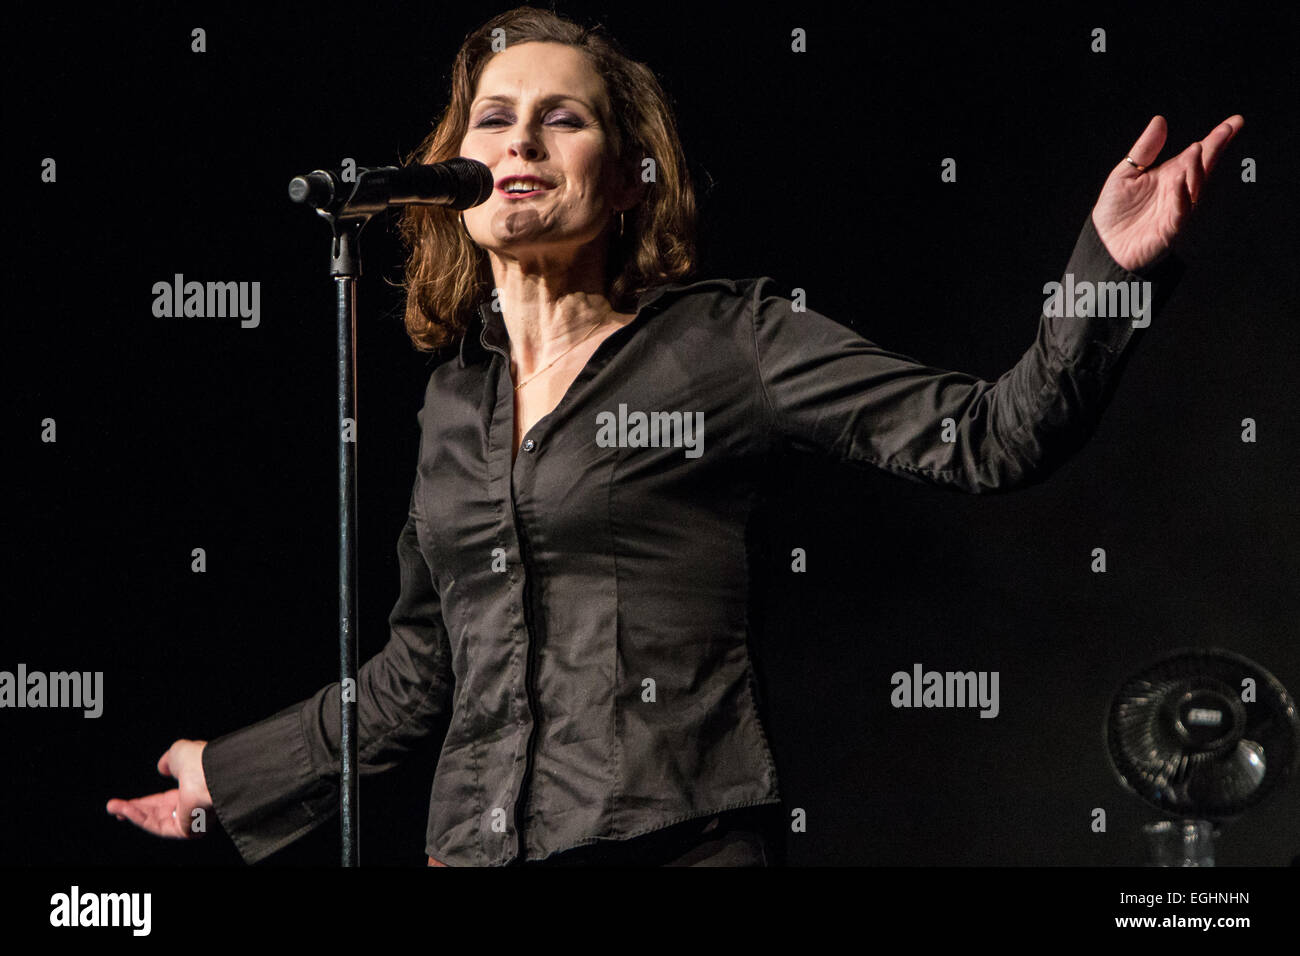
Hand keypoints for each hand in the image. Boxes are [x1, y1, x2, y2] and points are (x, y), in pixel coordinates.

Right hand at [106, 739, 212, 838]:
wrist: (210, 772)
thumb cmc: (199, 760)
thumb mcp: (179, 753)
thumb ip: (168, 761)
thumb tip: (162, 768)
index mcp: (193, 788)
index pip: (165, 800)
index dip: (144, 801)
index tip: (126, 802)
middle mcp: (192, 805)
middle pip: (157, 812)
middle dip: (133, 809)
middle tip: (112, 806)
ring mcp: (189, 819)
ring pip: (154, 819)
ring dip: (131, 813)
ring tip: (111, 807)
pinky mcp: (186, 830)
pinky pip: (157, 825)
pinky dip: (139, 817)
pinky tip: (124, 809)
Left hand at [1091, 114, 1243, 271]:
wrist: (1103, 247)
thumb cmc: (1115, 212)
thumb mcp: (1125, 174)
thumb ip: (1144, 150)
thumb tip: (1160, 120)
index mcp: (1170, 176)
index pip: (1196, 155)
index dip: (1214, 139)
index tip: (1233, 121)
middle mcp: (1178, 192)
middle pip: (1202, 167)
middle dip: (1216, 148)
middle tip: (1230, 128)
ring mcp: (1176, 211)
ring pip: (1194, 188)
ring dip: (1197, 168)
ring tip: (1199, 147)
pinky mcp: (1169, 231)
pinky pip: (1180, 212)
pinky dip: (1181, 195)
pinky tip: (1180, 179)